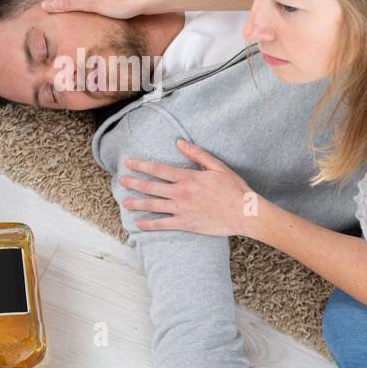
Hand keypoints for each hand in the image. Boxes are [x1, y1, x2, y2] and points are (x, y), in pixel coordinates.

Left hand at [120, 140, 263, 237]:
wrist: (244, 212)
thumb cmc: (234, 188)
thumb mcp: (218, 166)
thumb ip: (197, 154)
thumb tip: (179, 143)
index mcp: (188, 177)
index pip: (158, 169)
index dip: (141, 165)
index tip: (129, 162)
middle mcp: (181, 193)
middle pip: (151, 187)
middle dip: (134, 183)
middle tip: (122, 180)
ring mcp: (182, 209)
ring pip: (153, 205)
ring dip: (137, 203)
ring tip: (125, 202)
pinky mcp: (186, 223)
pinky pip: (163, 224)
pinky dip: (149, 224)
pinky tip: (139, 224)